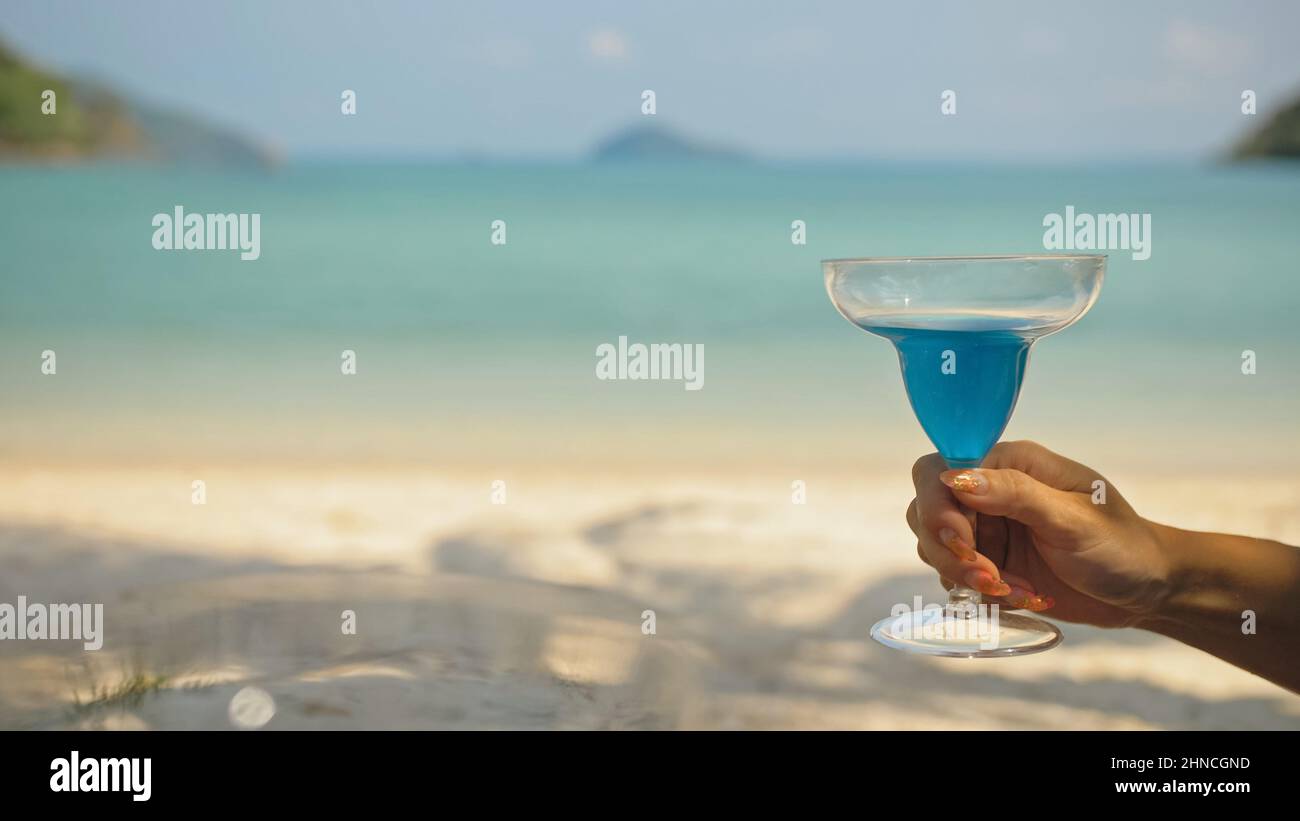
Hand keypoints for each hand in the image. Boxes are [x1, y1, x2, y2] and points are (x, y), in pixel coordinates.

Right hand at [906, 440, 1170, 627]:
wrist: (1144, 589)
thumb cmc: (1120, 544)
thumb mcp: (1073, 519)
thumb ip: (1015, 494)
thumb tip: (957, 477)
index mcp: (1010, 465)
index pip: (939, 471)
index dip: (939, 508)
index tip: (963, 544)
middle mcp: (989, 491)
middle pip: (926, 512)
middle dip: (951, 552)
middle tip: (991, 579)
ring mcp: (986, 528)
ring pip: (935, 548)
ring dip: (968, 577)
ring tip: (1017, 590)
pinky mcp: (987, 563)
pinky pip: (955, 577)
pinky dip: (981, 594)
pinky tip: (1023, 597)